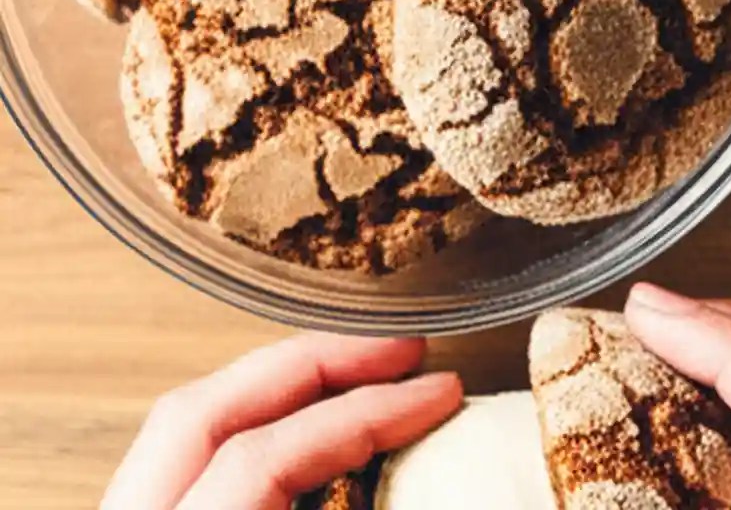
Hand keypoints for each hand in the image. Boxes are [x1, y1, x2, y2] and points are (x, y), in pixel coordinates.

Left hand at [101, 333, 461, 509]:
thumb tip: (444, 477)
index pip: (263, 456)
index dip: (363, 414)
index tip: (437, 392)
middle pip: (203, 408)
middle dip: (312, 361)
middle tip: (400, 349)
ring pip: (189, 423)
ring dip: (284, 384)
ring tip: (365, 373)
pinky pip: (191, 458)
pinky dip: (258, 423)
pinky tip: (315, 427)